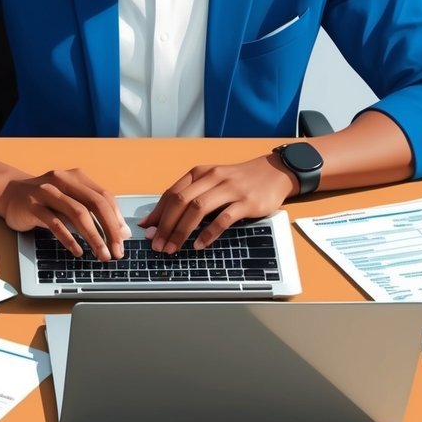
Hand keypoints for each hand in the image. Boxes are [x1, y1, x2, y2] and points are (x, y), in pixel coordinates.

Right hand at [0, 169, 129, 260]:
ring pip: (77, 214)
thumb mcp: (70, 199)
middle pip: (95, 204)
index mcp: (76, 177)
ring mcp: (46, 192)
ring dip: (93, 237)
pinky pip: (55, 224)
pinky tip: (78, 251)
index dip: (116, 218)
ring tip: (102, 254)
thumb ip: (92, 211)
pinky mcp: (32, 206)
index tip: (124, 239)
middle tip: (117, 250)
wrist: (9, 193)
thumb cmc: (45, 199)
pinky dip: (69, 239)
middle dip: (110, 229)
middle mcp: (63, 181)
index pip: (104, 197)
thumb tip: (120, 232)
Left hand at [139, 155, 296, 253]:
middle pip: (181, 201)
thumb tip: (161, 220)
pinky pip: (224, 218)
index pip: (172, 193)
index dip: (157, 213)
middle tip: (157, 245)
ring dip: (182, 231)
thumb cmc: (238, 181)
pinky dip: (209, 233)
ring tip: (173, 248)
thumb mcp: (212, 182)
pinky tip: (199, 245)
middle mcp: (212, 177)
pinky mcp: (246, 202)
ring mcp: (230, 189)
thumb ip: (190, 197)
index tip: (147, 231)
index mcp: (200, 173)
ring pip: (198, 209)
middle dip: (165, 225)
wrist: (274, 173)